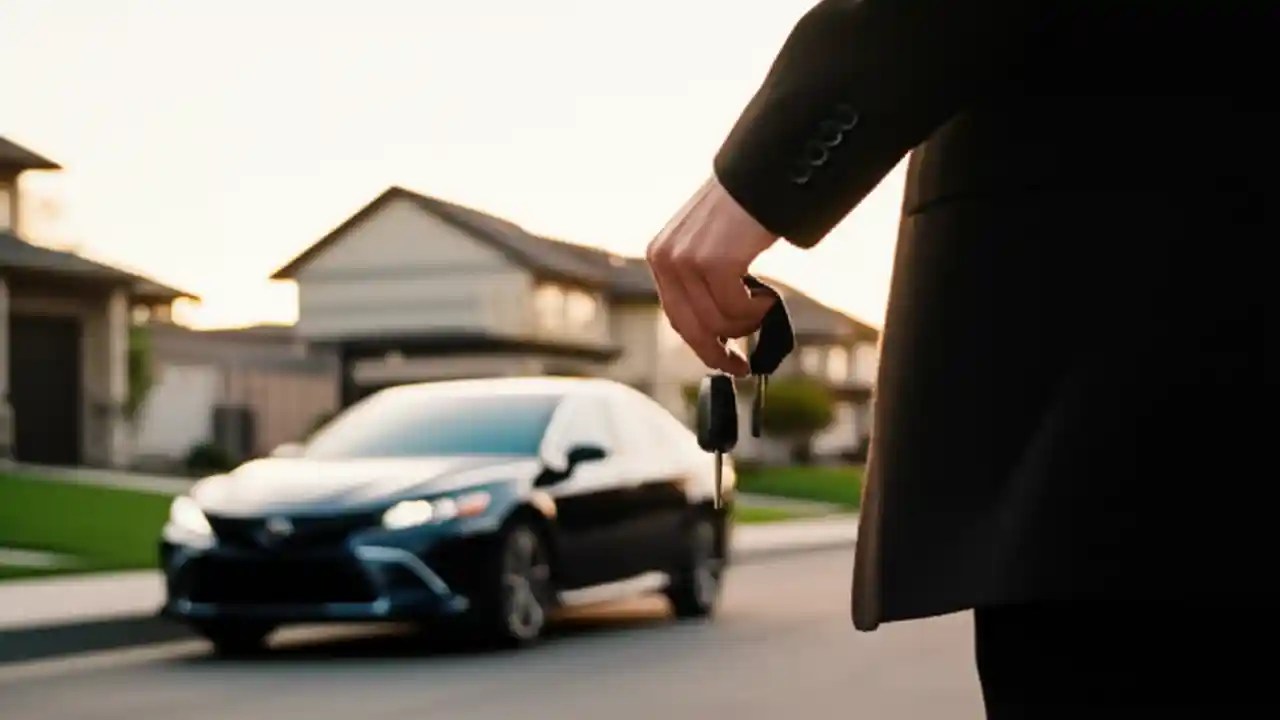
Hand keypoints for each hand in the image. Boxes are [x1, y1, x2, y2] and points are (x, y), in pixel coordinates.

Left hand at [646, 175, 778, 375]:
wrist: (761, 173)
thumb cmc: (743, 208)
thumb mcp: (709, 244)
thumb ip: (702, 280)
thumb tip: (718, 330)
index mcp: (660, 256)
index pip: (676, 316)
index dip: (702, 346)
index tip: (724, 363)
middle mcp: (665, 258)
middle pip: (692, 328)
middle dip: (719, 352)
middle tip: (743, 364)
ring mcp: (687, 260)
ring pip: (719, 321)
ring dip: (747, 323)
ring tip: (764, 305)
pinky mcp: (713, 261)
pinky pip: (736, 308)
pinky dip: (757, 310)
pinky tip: (767, 295)